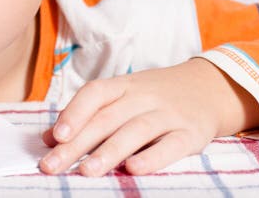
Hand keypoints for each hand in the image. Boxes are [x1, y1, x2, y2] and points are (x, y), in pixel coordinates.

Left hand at [39, 58, 258, 176]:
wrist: (210, 87)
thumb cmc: (154, 97)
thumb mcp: (122, 97)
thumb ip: (88, 115)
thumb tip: (47, 138)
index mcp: (124, 85)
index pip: (95, 93)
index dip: (73, 113)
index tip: (54, 137)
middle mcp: (144, 96)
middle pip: (107, 118)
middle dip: (77, 144)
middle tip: (53, 166)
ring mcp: (169, 114)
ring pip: (136, 130)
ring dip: (109, 151)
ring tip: (87, 171)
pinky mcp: (191, 133)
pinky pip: (172, 146)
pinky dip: (152, 157)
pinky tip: (133, 170)